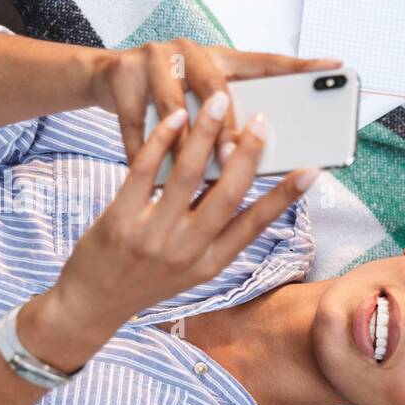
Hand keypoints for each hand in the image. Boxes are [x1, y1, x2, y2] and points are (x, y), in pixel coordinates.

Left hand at [45, 95, 319, 342]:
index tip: (310, 172)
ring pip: (189, 175)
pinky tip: (175, 118)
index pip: (255, 224)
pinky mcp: (120, 220)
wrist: (93, 303)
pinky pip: (146, 171)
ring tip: (218, 100)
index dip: (284, 197)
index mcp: (211, 263)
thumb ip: (213, 231)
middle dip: (248, 153)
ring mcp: (153, 236)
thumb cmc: (145, 279)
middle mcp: (187, 252)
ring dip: (206, 133)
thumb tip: (235, 182)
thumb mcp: (190, 267)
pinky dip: (163, 140)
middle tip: (262, 120)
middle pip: (228, 194)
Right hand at [87, 36, 340, 164]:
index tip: (334, 66)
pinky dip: (142, 150)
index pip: (266, 62)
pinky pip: (134, 120)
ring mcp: (155, 58)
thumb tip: (267, 159)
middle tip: (235, 159)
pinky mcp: (122, 73)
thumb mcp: (203, 104)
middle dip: (227, 128)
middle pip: (216, 88)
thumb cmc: (171, 101)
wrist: (108, 77)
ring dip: (184, 146)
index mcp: (221, 58)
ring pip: (174, 109)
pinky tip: (147, 175)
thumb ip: (231, 121)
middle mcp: (191, 50)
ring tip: (192, 174)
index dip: (299, 65)